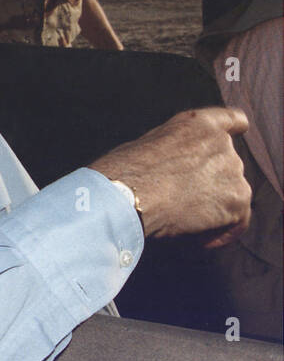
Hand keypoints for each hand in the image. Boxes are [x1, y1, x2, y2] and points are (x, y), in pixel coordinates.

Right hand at [88, 107, 250, 244]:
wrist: (126, 196)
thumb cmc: (124, 171)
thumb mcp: (148, 144)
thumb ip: (174, 149)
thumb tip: (175, 166)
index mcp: (199, 124)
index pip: (233, 120)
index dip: (236, 129)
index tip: (236, 137)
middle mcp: (223, 145)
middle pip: (228, 165)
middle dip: (211, 182)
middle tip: (183, 200)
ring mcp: (233, 173)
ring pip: (233, 194)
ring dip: (215, 207)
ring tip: (187, 224)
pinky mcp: (235, 203)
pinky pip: (237, 221)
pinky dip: (222, 232)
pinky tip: (201, 240)